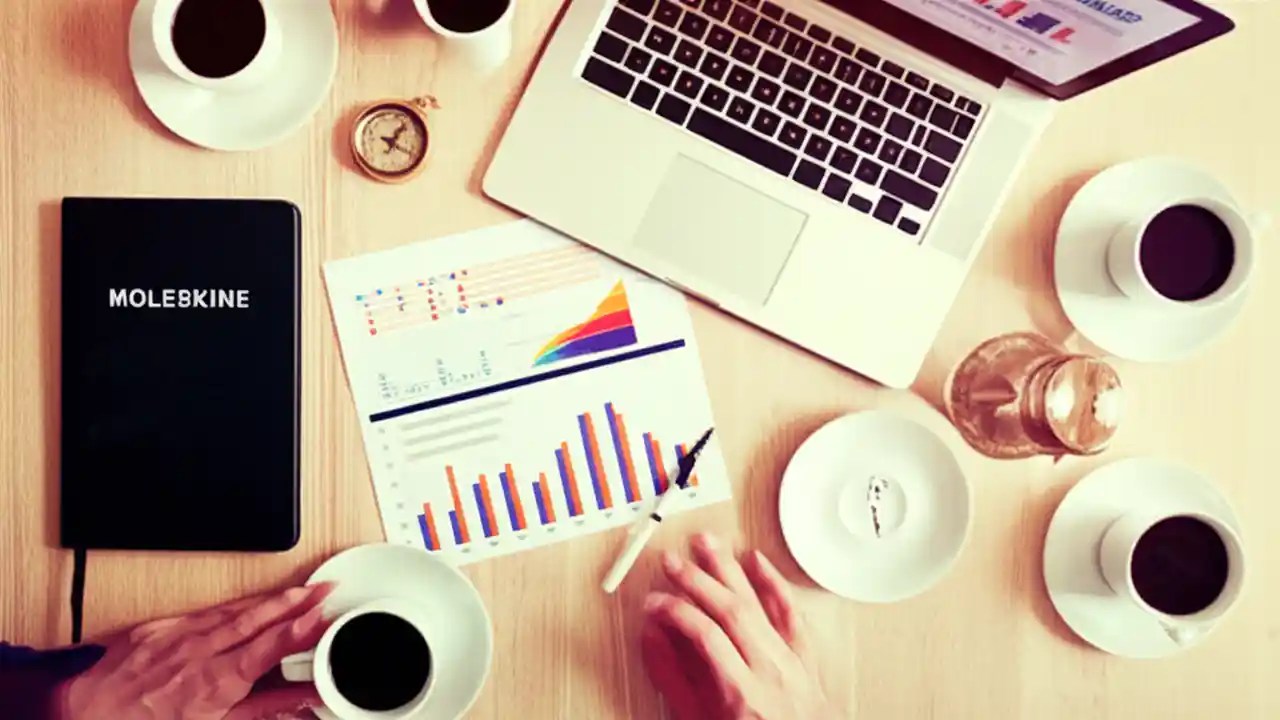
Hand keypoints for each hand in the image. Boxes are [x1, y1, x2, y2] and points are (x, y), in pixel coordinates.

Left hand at [53, 583, 333, 719]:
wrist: (77, 715)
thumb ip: (261, 712)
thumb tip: (298, 700)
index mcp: (214, 684)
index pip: (269, 647)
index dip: (301, 628)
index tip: (323, 613)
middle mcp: (198, 653)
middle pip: (258, 619)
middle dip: (297, 601)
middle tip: (326, 588)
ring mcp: (177, 636)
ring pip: (235, 610)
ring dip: (271, 598)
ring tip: (301, 589)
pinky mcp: (158, 627)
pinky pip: (206, 611)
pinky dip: (234, 605)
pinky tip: (248, 601)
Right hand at [641, 534, 838, 719]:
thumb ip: (674, 681)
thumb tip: (652, 637)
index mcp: (741, 694)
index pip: (706, 636)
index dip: (676, 612)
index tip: (653, 602)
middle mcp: (770, 671)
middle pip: (732, 611)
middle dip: (697, 580)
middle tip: (670, 560)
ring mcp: (791, 661)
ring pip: (758, 603)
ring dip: (729, 569)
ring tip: (705, 542)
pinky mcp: (805, 656)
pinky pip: (791, 612)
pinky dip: (774, 583)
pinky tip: (756, 560)